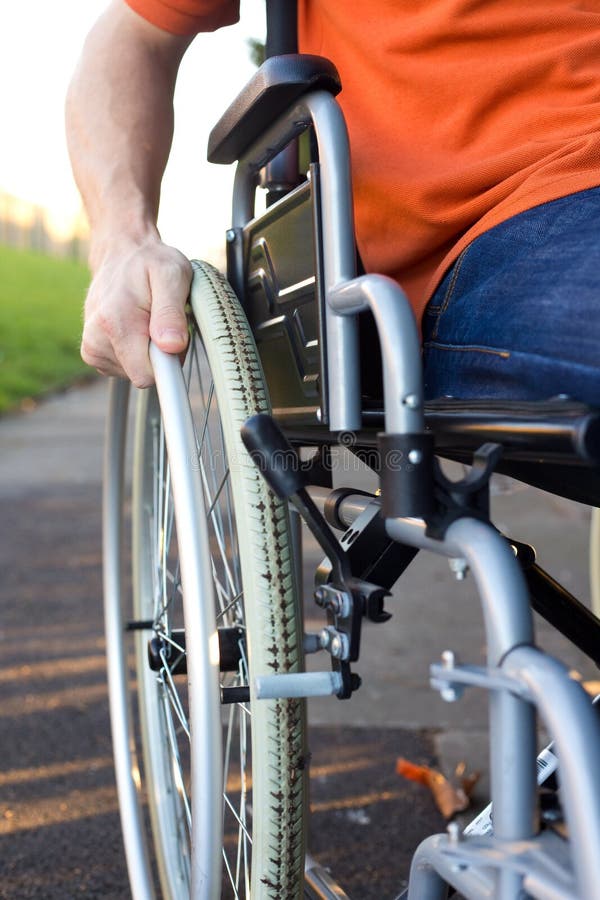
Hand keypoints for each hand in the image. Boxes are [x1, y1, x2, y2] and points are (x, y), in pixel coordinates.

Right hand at [81, 234, 191, 386]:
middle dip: (160, 356)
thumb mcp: (172, 275)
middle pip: (144, 376)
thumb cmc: (150, 263)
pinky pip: (126, 368)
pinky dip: (136, 351)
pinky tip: (134, 326)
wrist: (121, 253)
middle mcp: (96, 340)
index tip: (175, 347)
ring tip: (147, 319)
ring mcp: (92, 349)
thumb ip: (171, 313)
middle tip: (163, 323)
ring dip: (148, 351)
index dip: (168, 366)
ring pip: (136, 372)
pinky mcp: (93, 353)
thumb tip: (171, 347)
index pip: (147, 376)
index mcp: (116, 324)